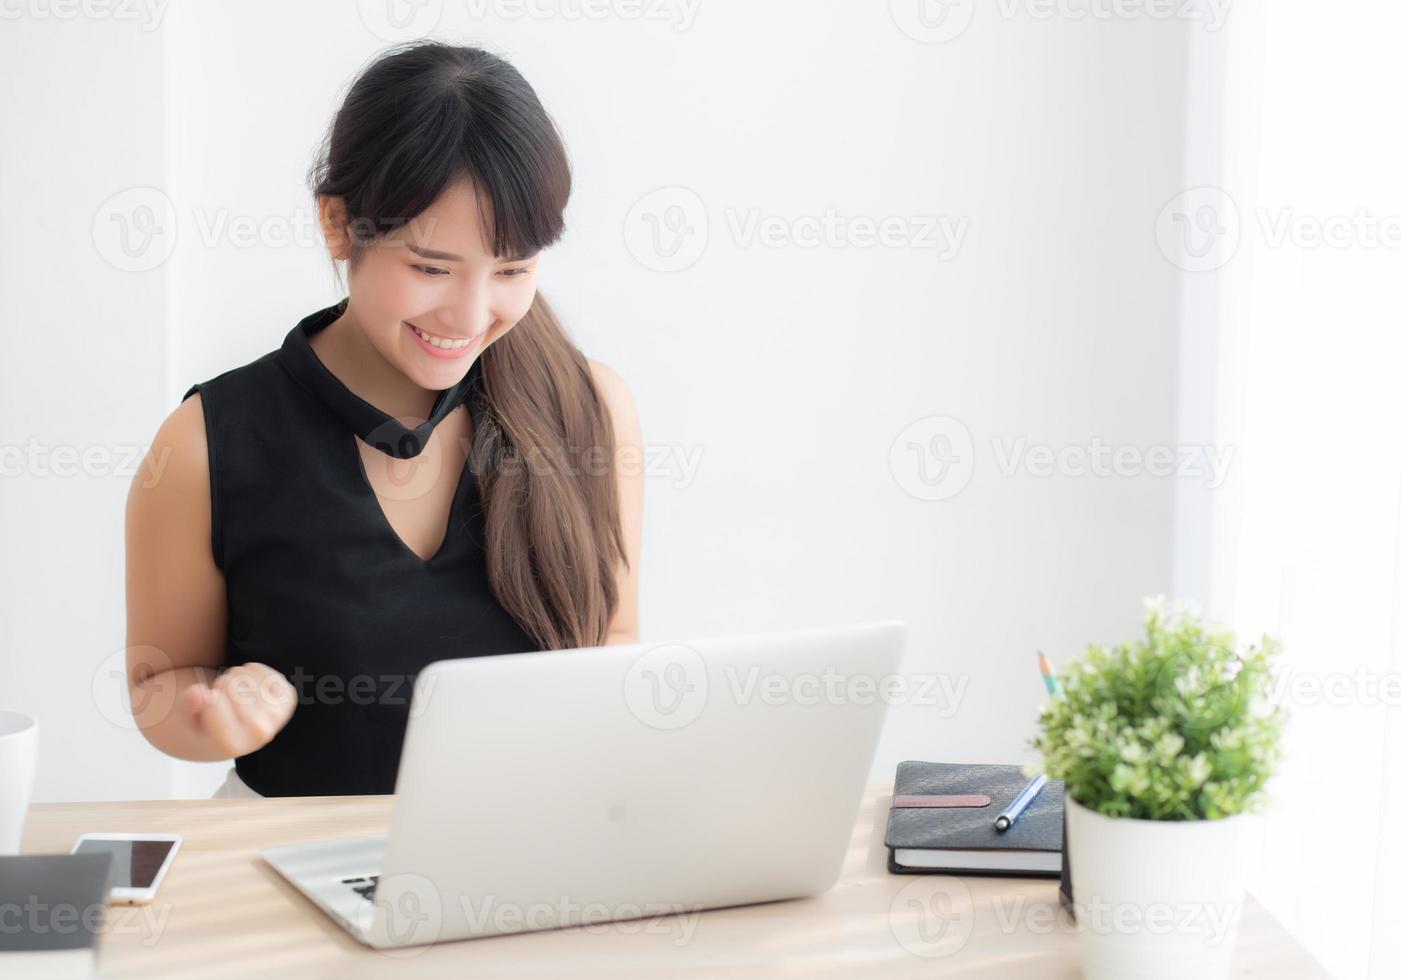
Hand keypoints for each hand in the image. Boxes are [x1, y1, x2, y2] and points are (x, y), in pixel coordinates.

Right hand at [181, 663, 296, 757]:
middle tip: (224, 702)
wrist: (239, 734)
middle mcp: (260, 733)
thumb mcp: (189, 721)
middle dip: (221, 686)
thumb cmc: (210, 726)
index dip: (206, 698)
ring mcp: (278, 715)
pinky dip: (252, 672)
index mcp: (233, 745)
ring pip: (245, 674)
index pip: (213, 701)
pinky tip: (249, 688)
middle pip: (230, 684)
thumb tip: (197, 693)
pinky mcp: (287, 698)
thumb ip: (189, 708)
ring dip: (235, 678)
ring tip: (235, 696)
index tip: (209, 709)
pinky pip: (263, 669)